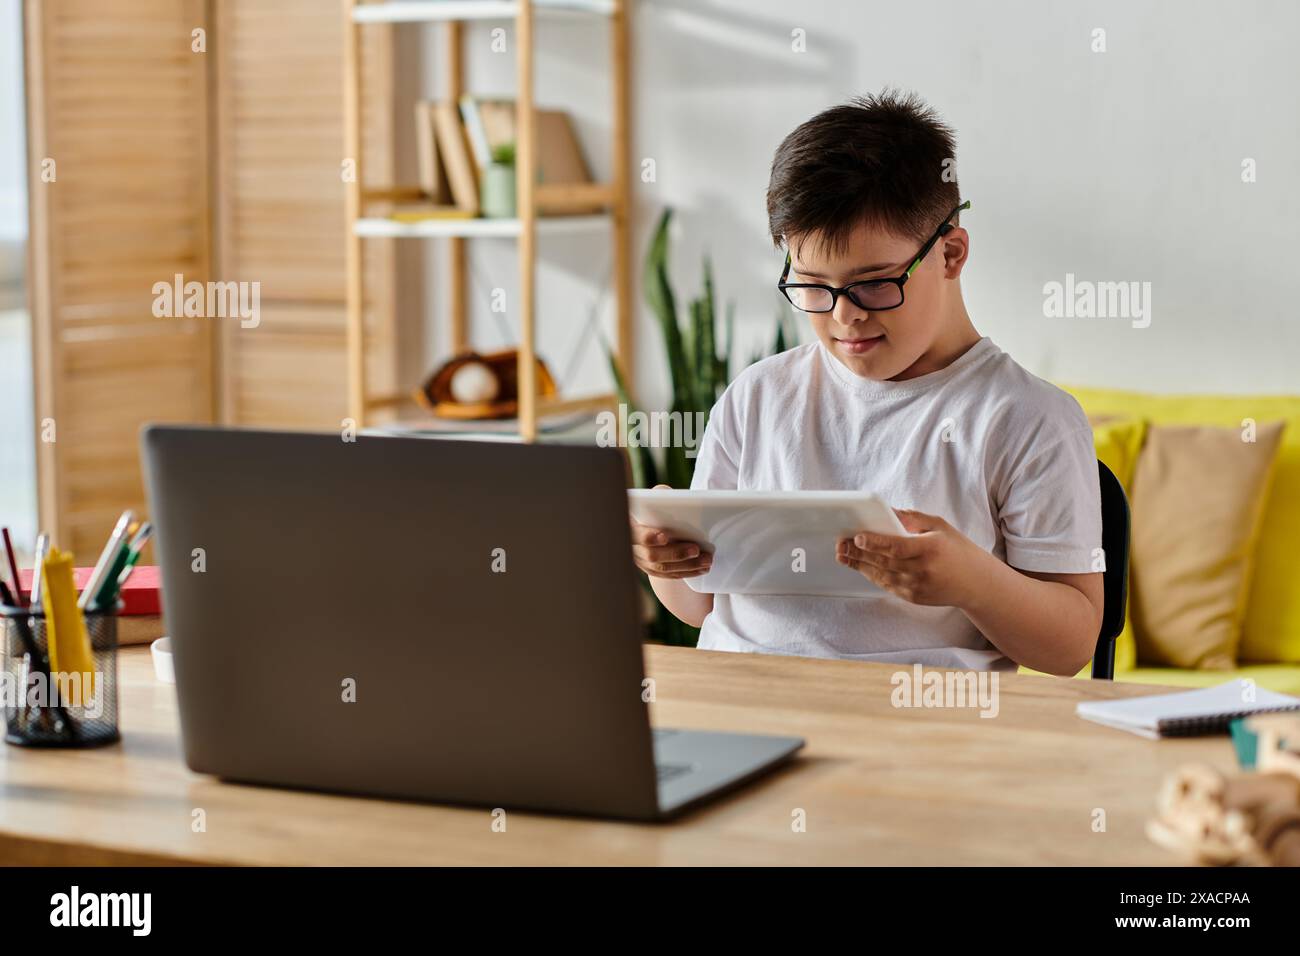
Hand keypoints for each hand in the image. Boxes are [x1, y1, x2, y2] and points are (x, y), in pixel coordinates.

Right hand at [630, 485, 712, 578]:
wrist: (647, 520)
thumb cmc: (651, 507)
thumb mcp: (653, 498)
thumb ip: (659, 496)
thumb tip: (671, 498)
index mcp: (629, 528)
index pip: (635, 535)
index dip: (648, 537)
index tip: (664, 537)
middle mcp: (633, 548)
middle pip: (652, 556)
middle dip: (676, 553)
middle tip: (696, 549)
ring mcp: (641, 561)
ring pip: (662, 569)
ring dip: (687, 566)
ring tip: (706, 560)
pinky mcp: (652, 569)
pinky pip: (669, 574)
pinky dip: (687, 572)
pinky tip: (701, 568)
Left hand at [835, 509, 987, 606]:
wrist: (977, 584)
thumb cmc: (958, 550)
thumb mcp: (941, 527)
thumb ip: (914, 519)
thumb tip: (888, 512)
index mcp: (931, 549)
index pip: (897, 547)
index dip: (875, 543)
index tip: (857, 537)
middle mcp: (923, 570)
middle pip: (884, 562)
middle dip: (859, 553)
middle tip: (841, 544)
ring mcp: (917, 587)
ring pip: (881, 575)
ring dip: (860, 565)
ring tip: (843, 555)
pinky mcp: (914, 598)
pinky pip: (887, 586)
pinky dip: (872, 575)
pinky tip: (860, 566)